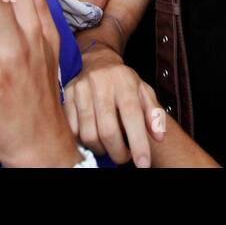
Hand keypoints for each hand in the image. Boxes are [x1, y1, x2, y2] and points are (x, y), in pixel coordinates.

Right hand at [64, 52, 163, 166]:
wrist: (97, 61)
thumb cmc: (123, 81)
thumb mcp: (144, 90)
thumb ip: (153, 113)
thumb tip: (159, 137)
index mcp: (125, 82)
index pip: (132, 115)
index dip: (138, 143)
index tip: (143, 163)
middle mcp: (101, 83)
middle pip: (107, 130)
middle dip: (117, 152)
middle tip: (123, 157)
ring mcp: (81, 89)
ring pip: (88, 134)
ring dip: (101, 149)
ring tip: (109, 147)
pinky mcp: (67, 95)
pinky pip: (72, 129)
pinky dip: (83, 141)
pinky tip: (93, 138)